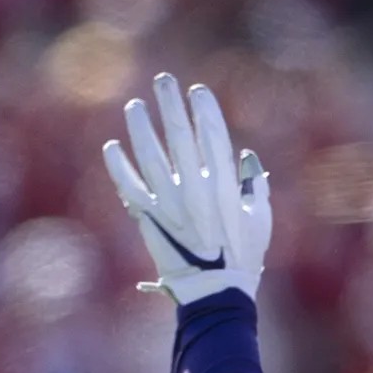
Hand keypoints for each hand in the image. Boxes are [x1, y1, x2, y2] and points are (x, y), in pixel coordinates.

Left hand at [104, 74, 271, 304]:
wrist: (215, 292)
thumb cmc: (244, 256)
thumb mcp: (261, 217)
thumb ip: (254, 185)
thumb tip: (246, 157)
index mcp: (224, 184)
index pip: (211, 135)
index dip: (204, 109)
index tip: (196, 91)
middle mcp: (195, 188)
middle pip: (179, 135)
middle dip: (171, 103)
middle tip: (163, 80)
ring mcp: (169, 203)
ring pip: (150, 156)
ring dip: (141, 128)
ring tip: (135, 106)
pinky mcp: (149, 219)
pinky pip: (129, 187)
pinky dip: (118, 167)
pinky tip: (111, 147)